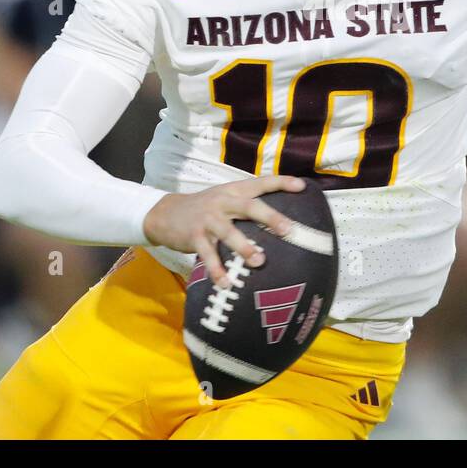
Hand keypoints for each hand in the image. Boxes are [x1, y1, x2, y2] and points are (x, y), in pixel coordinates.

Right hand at [143, 176, 302, 288]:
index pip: (260, 183)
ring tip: (259, 261)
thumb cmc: (204, 208)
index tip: (302, 187)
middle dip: (269, 217)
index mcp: (233, 191)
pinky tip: (227, 284)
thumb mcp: (224, 198)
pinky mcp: (193, 236)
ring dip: (244, 247)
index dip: (281, 183)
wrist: (164, 213)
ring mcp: (208, 219)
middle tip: (288, 230)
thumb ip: (247, 204)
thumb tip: (280, 218)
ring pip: (229, 232)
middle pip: (249, 206)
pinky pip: (207, 255)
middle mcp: (222, 201)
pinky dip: (217, 270)